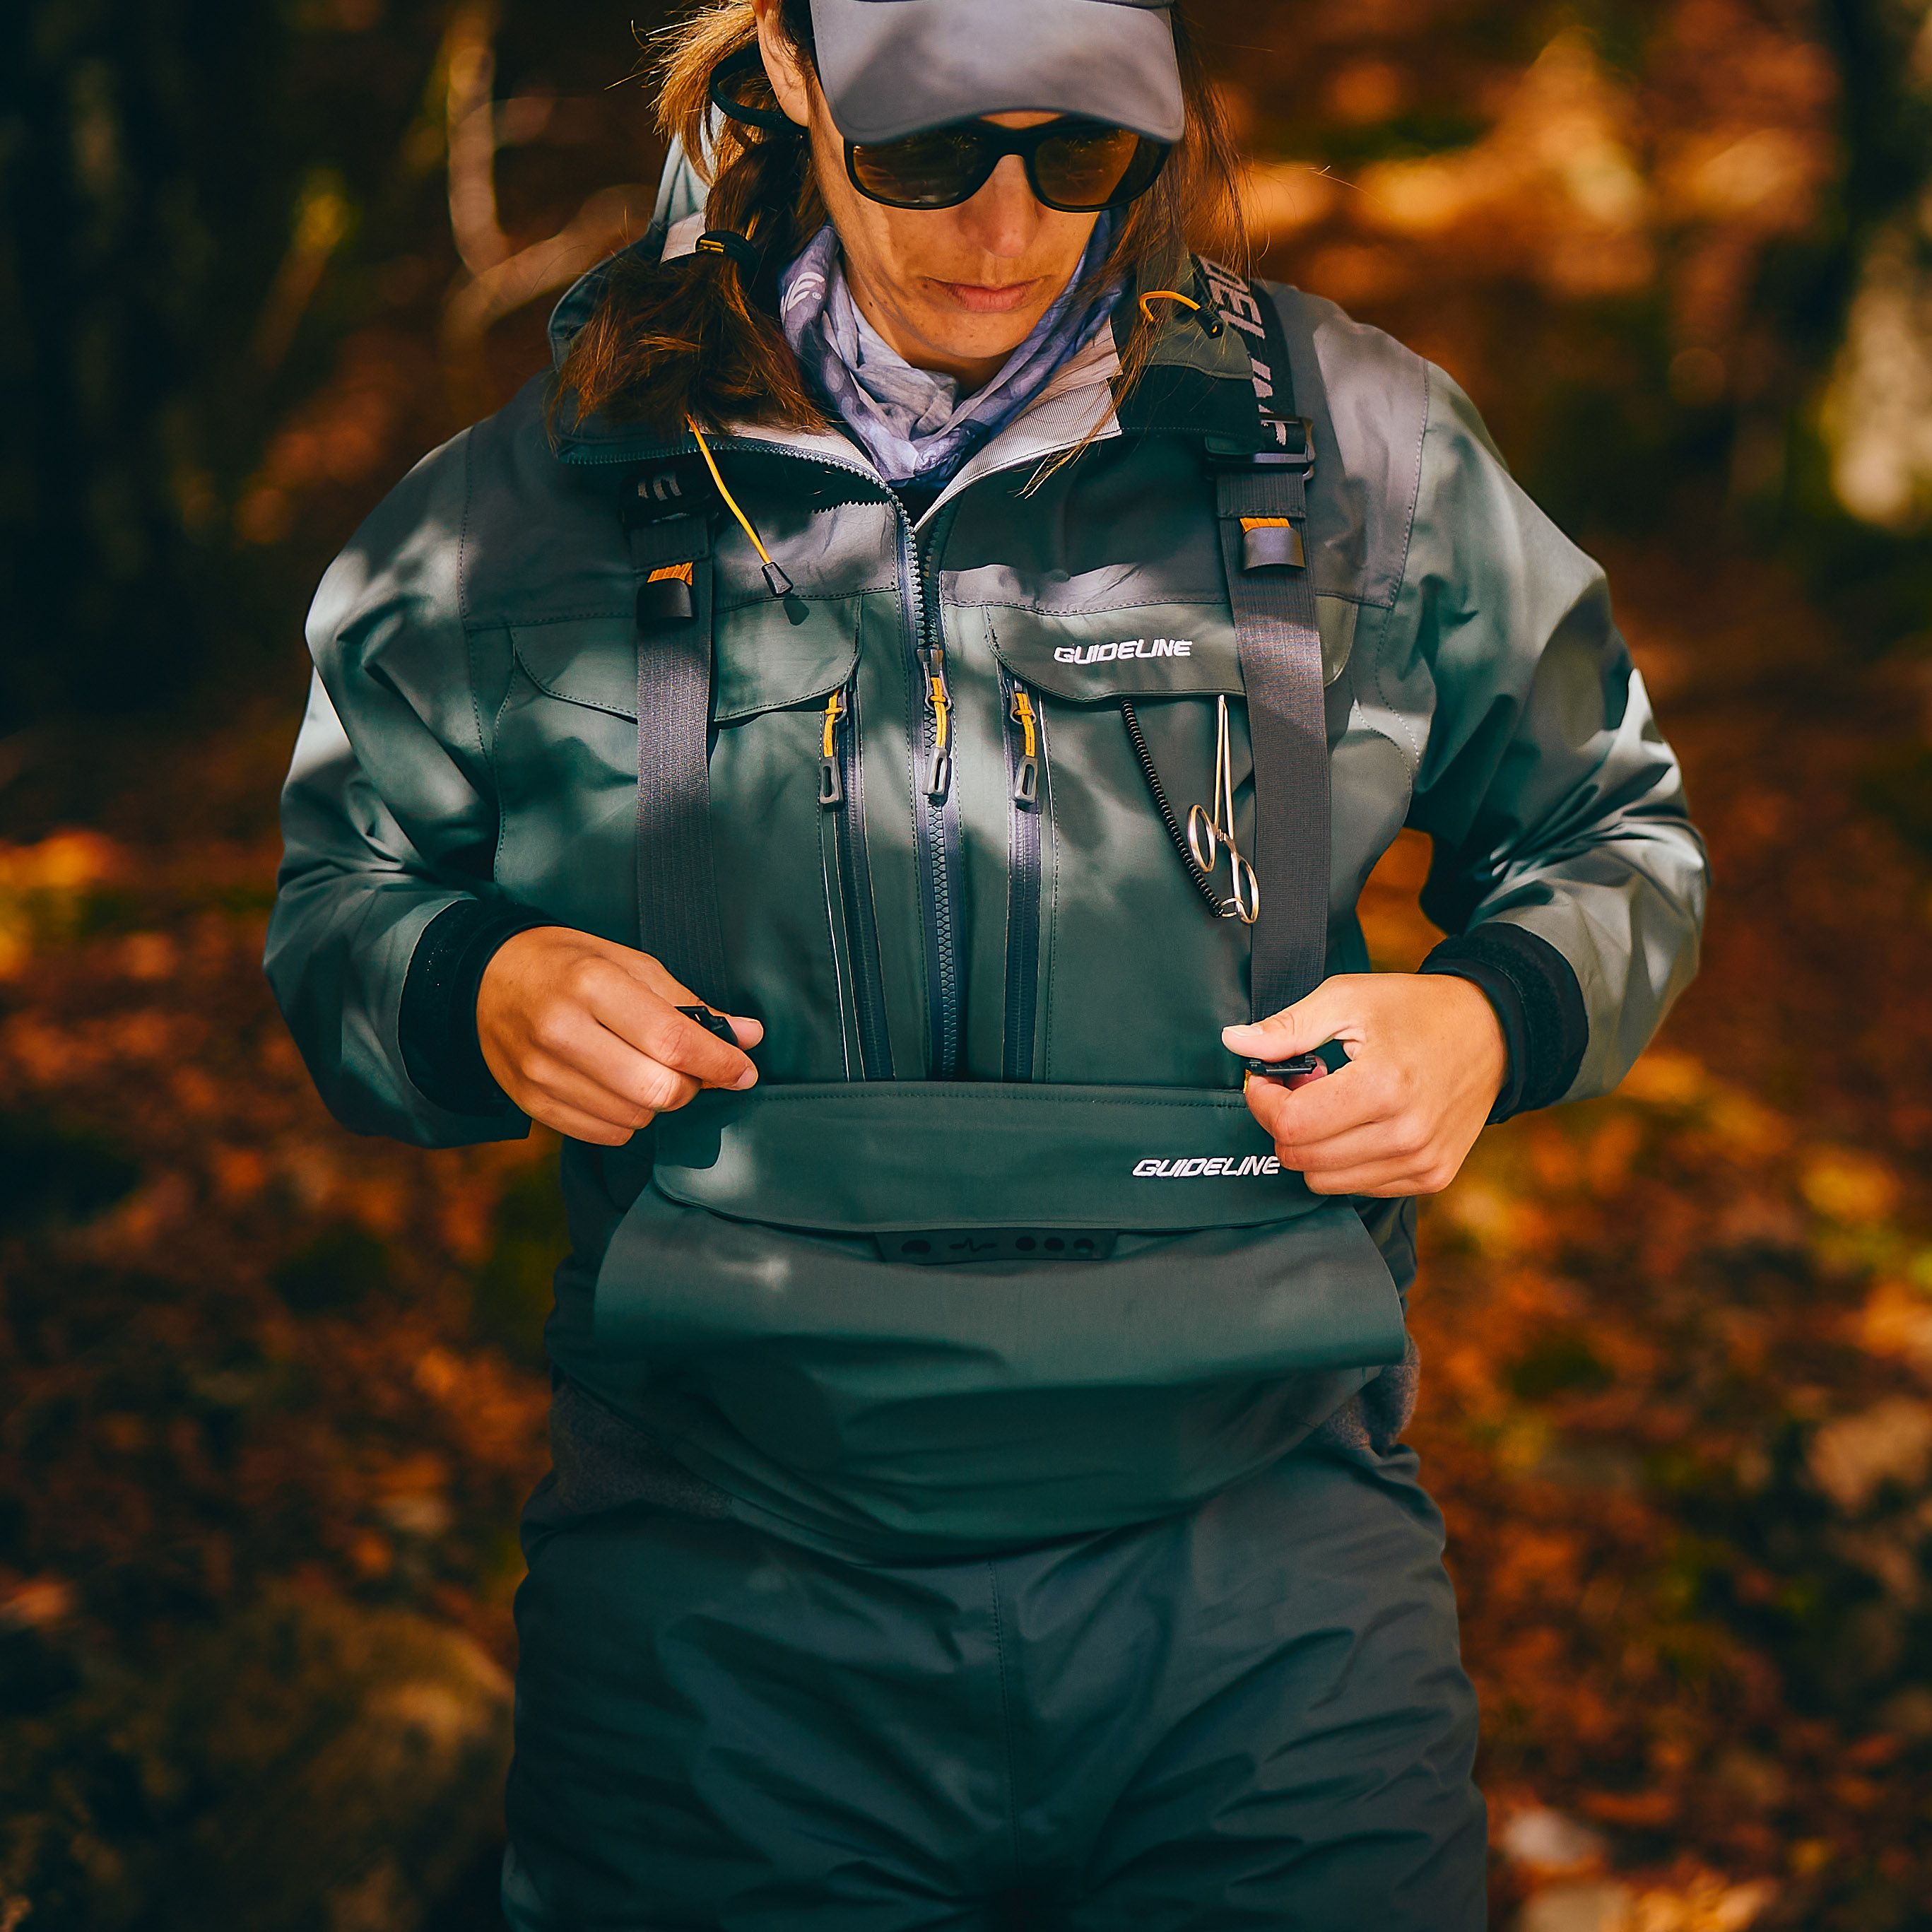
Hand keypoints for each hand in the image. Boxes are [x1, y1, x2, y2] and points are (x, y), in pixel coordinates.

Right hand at [476, 928, 762, 1145]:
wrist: (484, 979)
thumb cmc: (567, 965)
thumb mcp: (629, 964)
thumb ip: (689, 1004)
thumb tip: (747, 1035)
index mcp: (592, 984)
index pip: (672, 1041)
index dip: (719, 1062)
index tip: (744, 1070)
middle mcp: (562, 1030)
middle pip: (657, 1089)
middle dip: (691, 1086)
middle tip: (692, 1069)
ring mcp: (542, 1072)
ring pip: (635, 1117)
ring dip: (658, 1102)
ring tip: (648, 1070)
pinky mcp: (531, 1103)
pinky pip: (604, 1133)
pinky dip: (627, 1118)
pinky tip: (619, 1088)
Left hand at [1221, 974, 1508, 1197]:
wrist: (1493, 1032)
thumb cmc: (1415, 1009)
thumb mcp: (1348, 998)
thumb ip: (1287, 1027)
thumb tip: (1233, 1041)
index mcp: (1384, 1087)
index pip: (1292, 1125)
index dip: (1264, 1101)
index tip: (1268, 1077)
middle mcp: (1406, 1135)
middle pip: (1301, 1158)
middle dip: (1285, 1122)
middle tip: (1304, 1083)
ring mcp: (1422, 1162)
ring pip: (1323, 1180)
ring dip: (1314, 1144)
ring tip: (1335, 1101)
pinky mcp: (1432, 1177)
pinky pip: (1358, 1186)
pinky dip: (1344, 1159)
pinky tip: (1361, 1120)